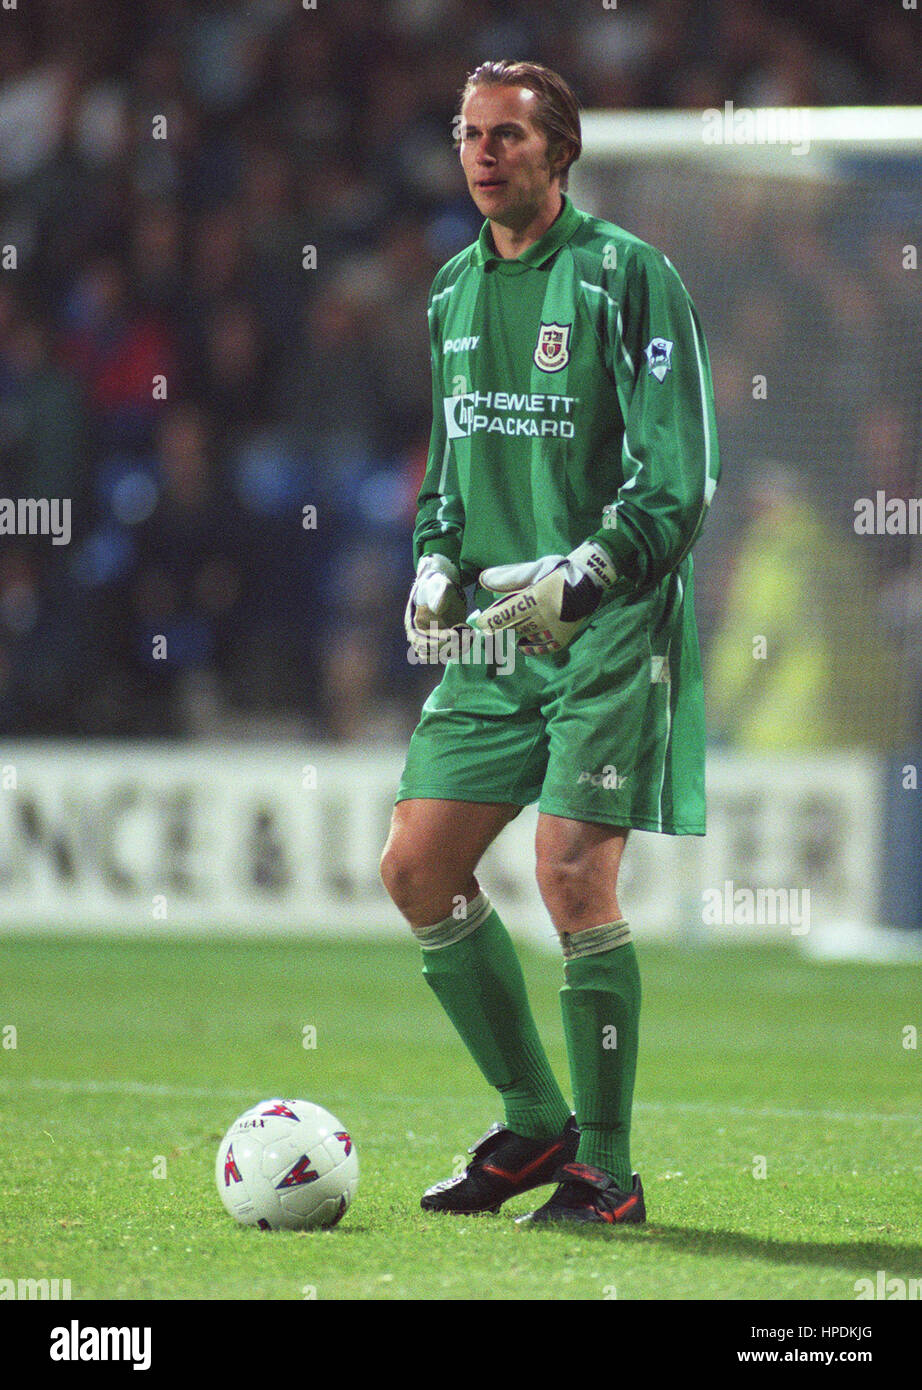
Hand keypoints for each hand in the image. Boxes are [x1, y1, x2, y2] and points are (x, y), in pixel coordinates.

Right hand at [404, 553, 467, 659]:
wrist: (444, 588)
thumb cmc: (439, 585)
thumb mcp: (439, 585)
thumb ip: (439, 595)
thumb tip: (438, 610)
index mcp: (413, 625)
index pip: (420, 642)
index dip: (435, 642)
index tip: (453, 634)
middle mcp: (420, 636)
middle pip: (429, 653)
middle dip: (447, 646)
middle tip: (463, 634)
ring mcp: (432, 641)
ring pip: (442, 655)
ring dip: (456, 648)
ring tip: (469, 633)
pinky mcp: (445, 643)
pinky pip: (452, 652)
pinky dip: (462, 647)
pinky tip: (470, 634)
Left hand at [469, 541, 616, 654]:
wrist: (590, 582)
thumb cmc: (558, 573)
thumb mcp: (534, 570)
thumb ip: (509, 578)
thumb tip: (484, 580)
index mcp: (535, 597)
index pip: (505, 614)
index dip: (489, 621)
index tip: (479, 623)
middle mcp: (543, 616)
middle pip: (512, 628)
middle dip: (497, 630)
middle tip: (486, 631)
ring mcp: (553, 629)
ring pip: (524, 637)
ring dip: (512, 636)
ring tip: (503, 634)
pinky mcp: (562, 638)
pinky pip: (541, 648)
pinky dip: (529, 647)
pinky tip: (521, 644)